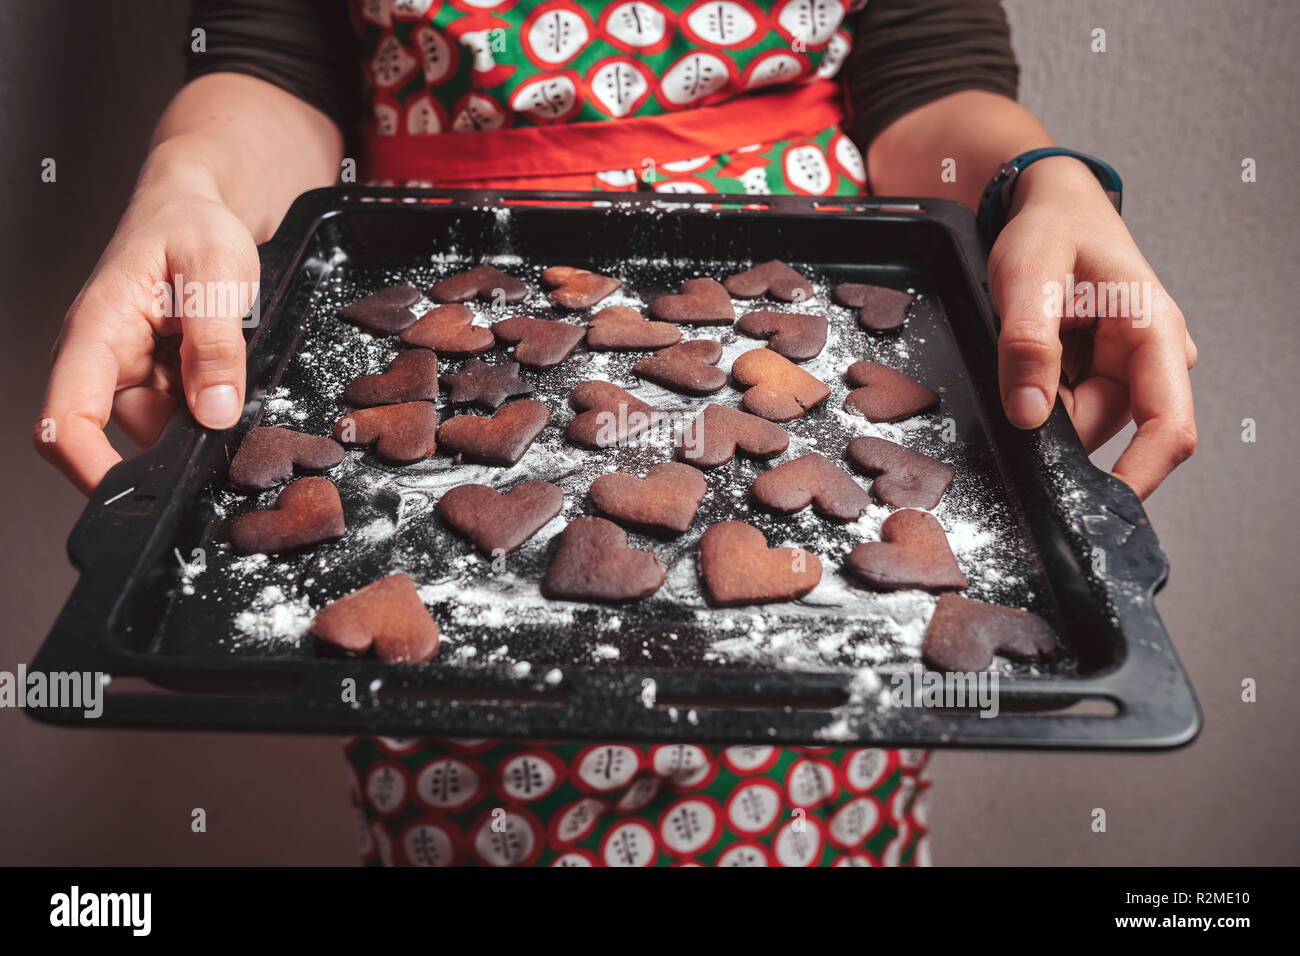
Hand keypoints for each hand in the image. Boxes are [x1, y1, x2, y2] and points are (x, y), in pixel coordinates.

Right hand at [35, 154, 258, 493]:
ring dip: (203, 416)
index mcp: (95, 334)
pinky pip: (186, 413)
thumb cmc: (193, 223)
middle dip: (179, 440)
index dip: (90, 470)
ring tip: (230, 360)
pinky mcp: (160, 378)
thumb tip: (216, 412)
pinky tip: (228, 368)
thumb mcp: (215, 274)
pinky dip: (213, 402)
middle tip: (226, 400)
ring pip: (166, 430)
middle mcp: (105, 361)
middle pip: (128, 439)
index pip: (66, 421)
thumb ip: (216, 345)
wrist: (202, 203)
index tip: (132, 498)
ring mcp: (133, 373)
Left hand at [987, 156, 1196, 498]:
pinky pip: (1067, 408)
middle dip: (1051, 414)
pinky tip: (1039, 353)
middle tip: (1018, 363)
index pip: (1168, 427)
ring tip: (1031, 341)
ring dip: (1043, 398)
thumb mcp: (1026, 276)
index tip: (1101, 508)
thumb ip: (1027, 343)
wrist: (1052, 208)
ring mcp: (1133, 371)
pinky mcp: (1109, 377)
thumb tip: (1029, 414)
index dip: (1139, 476)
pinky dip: (1042, 391)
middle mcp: (1155, 359)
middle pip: (1100, 430)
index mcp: (1155, 334)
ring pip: (1077, 423)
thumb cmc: (1051, 230)